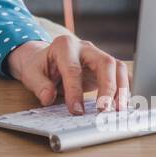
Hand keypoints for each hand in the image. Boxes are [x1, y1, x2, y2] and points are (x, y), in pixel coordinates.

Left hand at [5, 34, 130, 114]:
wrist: (46, 59)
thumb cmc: (39, 65)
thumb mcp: (31, 73)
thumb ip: (39, 85)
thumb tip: (48, 97)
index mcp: (64, 46)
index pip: (73, 69)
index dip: (75, 91)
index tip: (76, 111)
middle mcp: (85, 47)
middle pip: (105, 63)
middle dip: (108, 88)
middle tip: (104, 110)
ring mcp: (98, 56)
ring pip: (118, 67)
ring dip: (121, 90)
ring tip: (118, 111)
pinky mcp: (106, 67)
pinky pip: (121, 75)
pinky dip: (124, 90)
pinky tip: (122, 106)